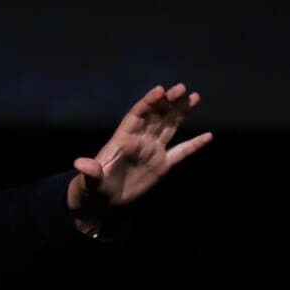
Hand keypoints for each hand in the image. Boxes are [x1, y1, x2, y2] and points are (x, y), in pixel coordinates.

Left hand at [68, 83, 211, 230]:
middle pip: (156, 116)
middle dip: (168, 101)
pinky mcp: (162, 166)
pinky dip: (194, 144)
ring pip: (170, 127)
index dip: (148, 102)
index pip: (137, 115)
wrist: (103, 201)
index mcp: (123, 139)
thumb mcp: (91, 179)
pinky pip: (181, 152)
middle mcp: (140, 140)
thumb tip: (81, 164)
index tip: (160, 90)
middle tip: (182, 87)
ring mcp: (152, 151)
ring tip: (194, 97)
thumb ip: (91, 170)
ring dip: (181, 113)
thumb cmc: (93, 187)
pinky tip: (208, 135)